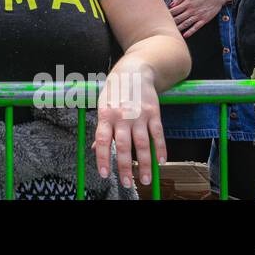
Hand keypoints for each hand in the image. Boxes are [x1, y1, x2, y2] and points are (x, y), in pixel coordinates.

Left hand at [93, 62, 164, 188]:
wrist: (134, 70)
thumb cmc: (115, 89)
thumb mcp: (103, 104)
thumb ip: (102, 127)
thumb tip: (94, 148)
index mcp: (105, 114)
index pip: (101, 140)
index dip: (102, 158)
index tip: (104, 175)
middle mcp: (122, 116)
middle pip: (122, 146)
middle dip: (124, 167)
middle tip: (127, 184)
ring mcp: (139, 114)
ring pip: (142, 144)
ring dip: (143, 164)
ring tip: (144, 180)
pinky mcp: (154, 112)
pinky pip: (158, 134)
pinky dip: (160, 149)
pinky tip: (161, 162)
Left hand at [170, 0, 230, 37]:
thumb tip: (171, 4)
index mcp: (187, 3)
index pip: (174, 10)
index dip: (167, 14)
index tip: (162, 17)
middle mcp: (191, 10)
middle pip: (178, 18)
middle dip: (171, 23)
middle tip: (164, 27)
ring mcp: (198, 16)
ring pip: (186, 24)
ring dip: (178, 28)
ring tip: (172, 32)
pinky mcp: (204, 20)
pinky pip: (196, 27)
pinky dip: (190, 31)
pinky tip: (185, 35)